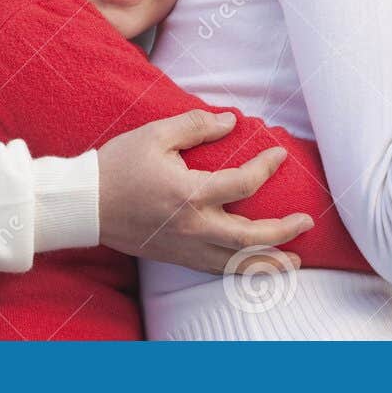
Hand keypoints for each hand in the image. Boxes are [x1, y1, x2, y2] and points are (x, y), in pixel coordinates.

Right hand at [97, 110, 312, 272]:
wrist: (85, 203)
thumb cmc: (118, 165)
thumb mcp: (155, 134)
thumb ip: (196, 126)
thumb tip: (230, 122)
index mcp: (191, 193)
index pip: (244, 183)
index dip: (267, 167)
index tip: (278, 155)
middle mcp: (194, 226)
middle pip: (251, 237)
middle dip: (284, 231)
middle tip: (306, 222)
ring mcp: (185, 246)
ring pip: (236, 262)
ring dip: (269, 262)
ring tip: (294, 261)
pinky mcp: (175, 256)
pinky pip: (215, 269)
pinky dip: (239, 270)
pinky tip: (251, 265)